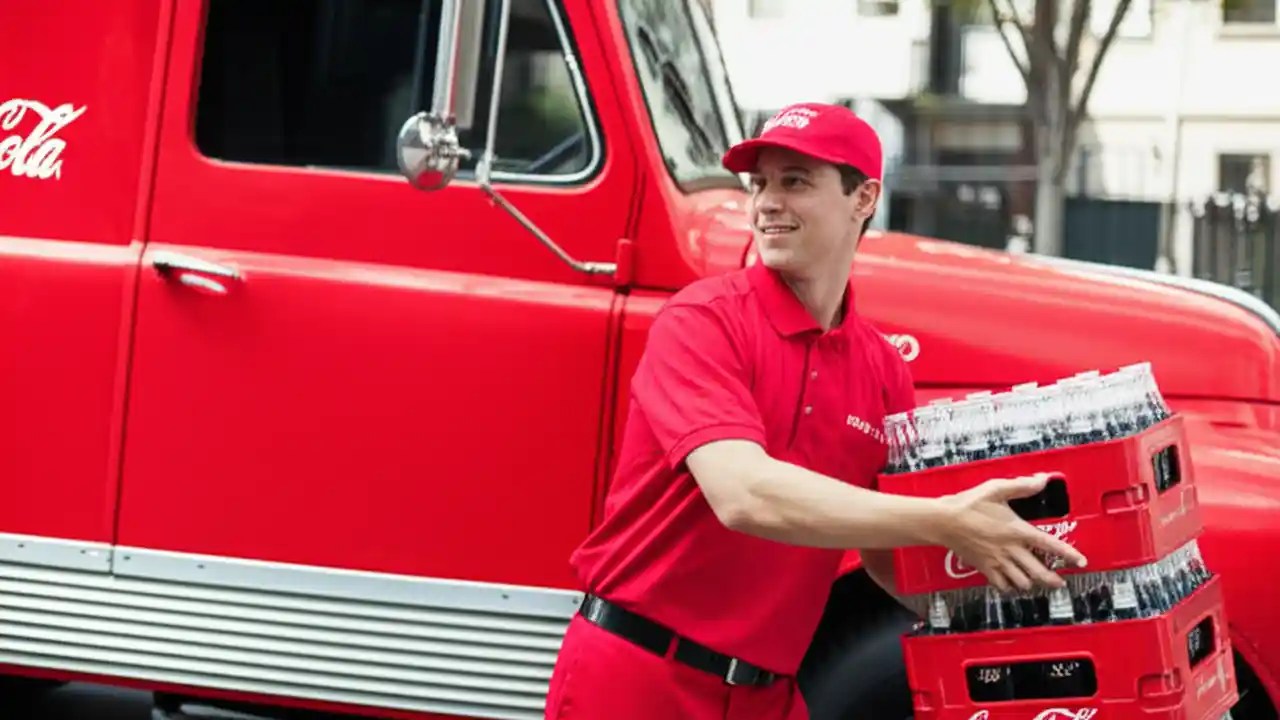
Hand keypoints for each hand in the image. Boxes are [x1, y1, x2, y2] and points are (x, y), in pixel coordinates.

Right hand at [935, 472, 1087, 592]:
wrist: (943, 521)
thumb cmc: (969, 505)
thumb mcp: (996, 489)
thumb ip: (1021, 486)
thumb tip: (1043, 479)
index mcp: (1018, 530)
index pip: (1050, 545)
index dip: (1069, 554)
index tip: (1081, 561)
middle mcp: (1011, 549)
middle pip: (1039, 572)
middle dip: (1053, 580)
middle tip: (1060, 582)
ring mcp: (998, 561)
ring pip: (1022, 581)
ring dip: (1032, 583)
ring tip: (1036, 582)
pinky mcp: (985, 567)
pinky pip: (1002, 584)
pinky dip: (1009, 587)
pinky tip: (1011, 583)